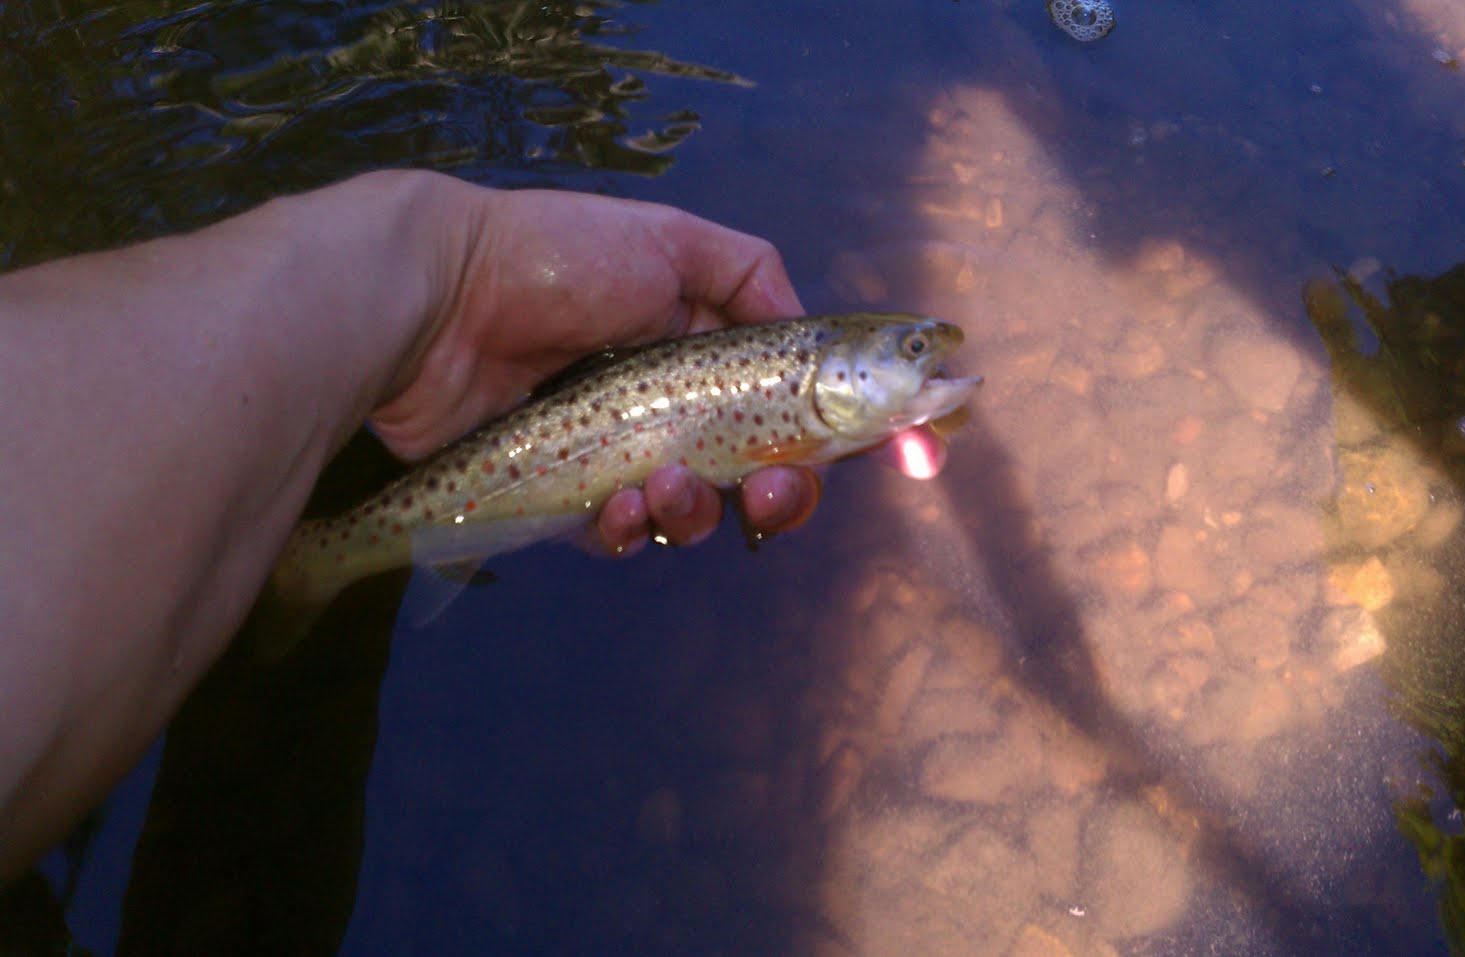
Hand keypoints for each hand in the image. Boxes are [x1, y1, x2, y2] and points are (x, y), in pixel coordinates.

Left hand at [365, 180, 823, 553]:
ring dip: (697, 512)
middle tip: (771, 492)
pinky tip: (616, 504)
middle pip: (759, 473)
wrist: (441, 300)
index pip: (793, 401)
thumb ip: (751, 274)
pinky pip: (619, 535)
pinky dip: (628, 528)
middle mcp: (672, 405)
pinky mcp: (565, 495)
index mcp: (704, 348)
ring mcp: (620, 453)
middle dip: (784, 492)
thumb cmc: (556, 259)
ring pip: (693, 513)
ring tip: (667, 485)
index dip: (846, 433)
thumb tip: (808, 334)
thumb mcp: (669, 238)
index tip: (907, 460)